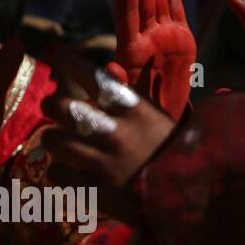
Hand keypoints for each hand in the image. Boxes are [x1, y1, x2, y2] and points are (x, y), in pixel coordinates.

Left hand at [40, 45, 177, 190]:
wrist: (196, 194)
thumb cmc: (174, 151)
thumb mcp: (157, 117)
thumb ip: (131, 94)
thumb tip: (108, 67)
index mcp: (133, 109)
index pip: (91, 75)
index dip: (65, 59)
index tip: (49, 50)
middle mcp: (115, 131)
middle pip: (60, 106)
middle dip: (51, 104)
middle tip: (53, 107)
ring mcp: (104, 162)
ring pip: (53, 140)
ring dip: (52, 139)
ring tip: (60, 141)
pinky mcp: (97, 190)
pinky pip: (58, 174)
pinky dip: (59, 173)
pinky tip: (69, 171)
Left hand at [108, 0, 195, 120]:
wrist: (163, 130)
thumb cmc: (141, 120)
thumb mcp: (129, 101)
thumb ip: (121, 84)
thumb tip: (111, 70)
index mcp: (132, 50)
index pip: (129, 12)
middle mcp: (146, 37)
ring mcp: (163, 35)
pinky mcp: (180, 38)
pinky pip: (174, 4)